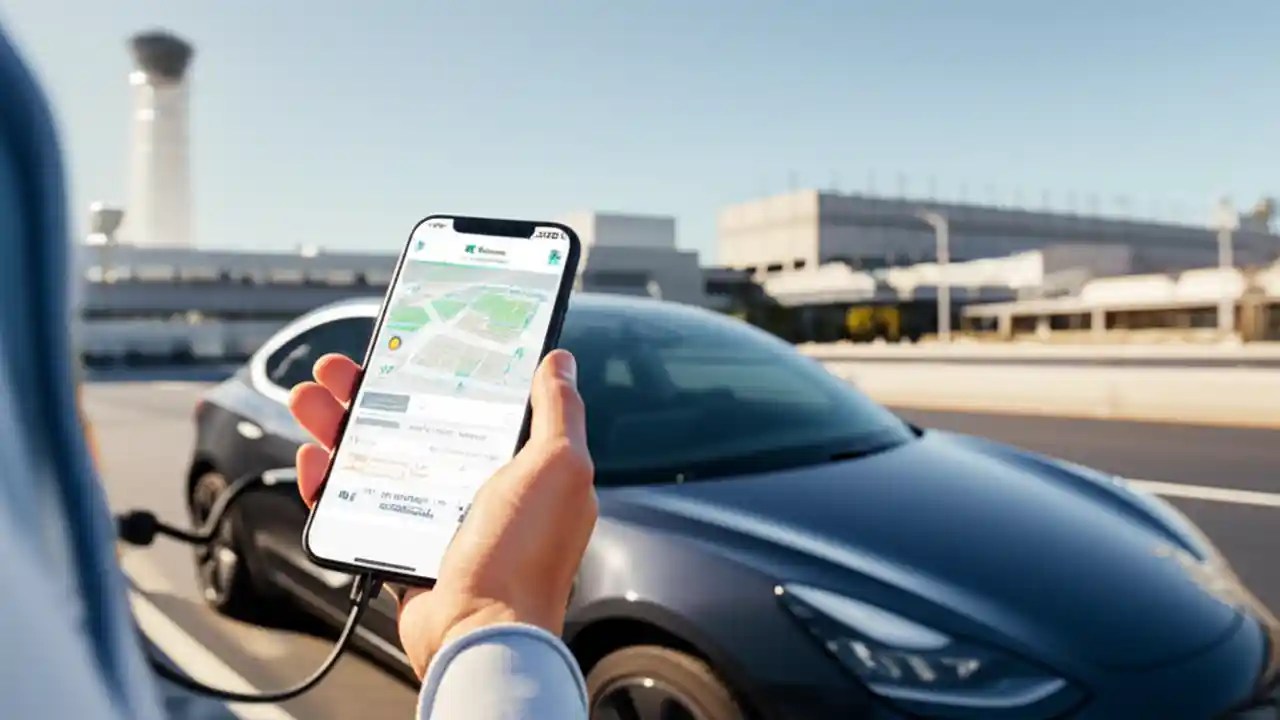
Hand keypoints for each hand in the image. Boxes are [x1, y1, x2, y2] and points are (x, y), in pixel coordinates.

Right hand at [289, 349, 596, 676]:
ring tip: (310, 399)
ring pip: (377, 459)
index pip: (469, 403)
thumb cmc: (525, 555)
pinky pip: (358, 507)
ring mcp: (436, 518)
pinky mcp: (401, 547)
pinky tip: (314, 459)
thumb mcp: (558, 468)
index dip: (433, 372)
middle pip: (412, 424)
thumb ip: (559, 413)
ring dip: (339, 427)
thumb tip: (559, 361)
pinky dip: (330, 482)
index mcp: (516, 465)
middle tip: (339, 371)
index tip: (403, 347)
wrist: (481, 634)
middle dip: (370, 393)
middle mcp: (477, 488)